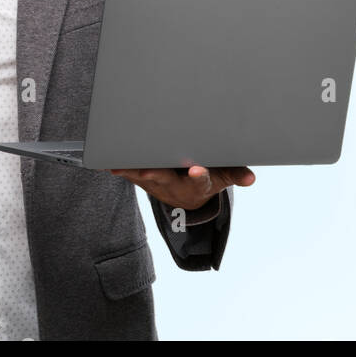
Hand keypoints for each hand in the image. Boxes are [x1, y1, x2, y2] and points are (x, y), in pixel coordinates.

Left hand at [108, 165, 254, 211]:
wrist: (186, 194)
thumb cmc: (208, 177)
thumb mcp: (225, 176)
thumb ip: (236, 174)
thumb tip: (251, 178)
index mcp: (197, 184)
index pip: (200, 182)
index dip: (199, 176)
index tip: (197, 170)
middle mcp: (174, 185)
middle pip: (165, 179)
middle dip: (157, 174)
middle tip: (147, 170)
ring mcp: (156, 182)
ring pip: (143, 175)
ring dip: (131, 171)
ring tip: (117, 165)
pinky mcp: (142, 177)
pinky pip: (129, 171)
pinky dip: (118, 167)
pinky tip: (104, 162)